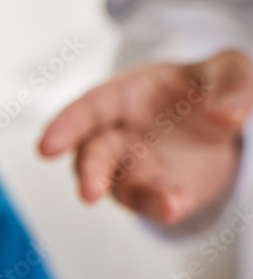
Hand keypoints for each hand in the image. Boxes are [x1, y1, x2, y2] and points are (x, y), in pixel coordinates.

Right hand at [39, 49, 252, 224]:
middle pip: (92, 155)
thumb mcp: (226, 71)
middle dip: (90, 173)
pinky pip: (149, 202)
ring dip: (140, 198)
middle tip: (89, 193)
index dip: (64, 127)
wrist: (215, 124)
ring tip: (169, 205)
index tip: (46, 147)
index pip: (87, 110)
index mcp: (123, 96)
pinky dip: (160, 207)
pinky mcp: (150, 192)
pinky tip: (176, 207)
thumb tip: (226, 115)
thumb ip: (230, 84)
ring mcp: (130, 168)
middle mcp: (116, 135)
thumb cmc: (204, 88)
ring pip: (119, 186)